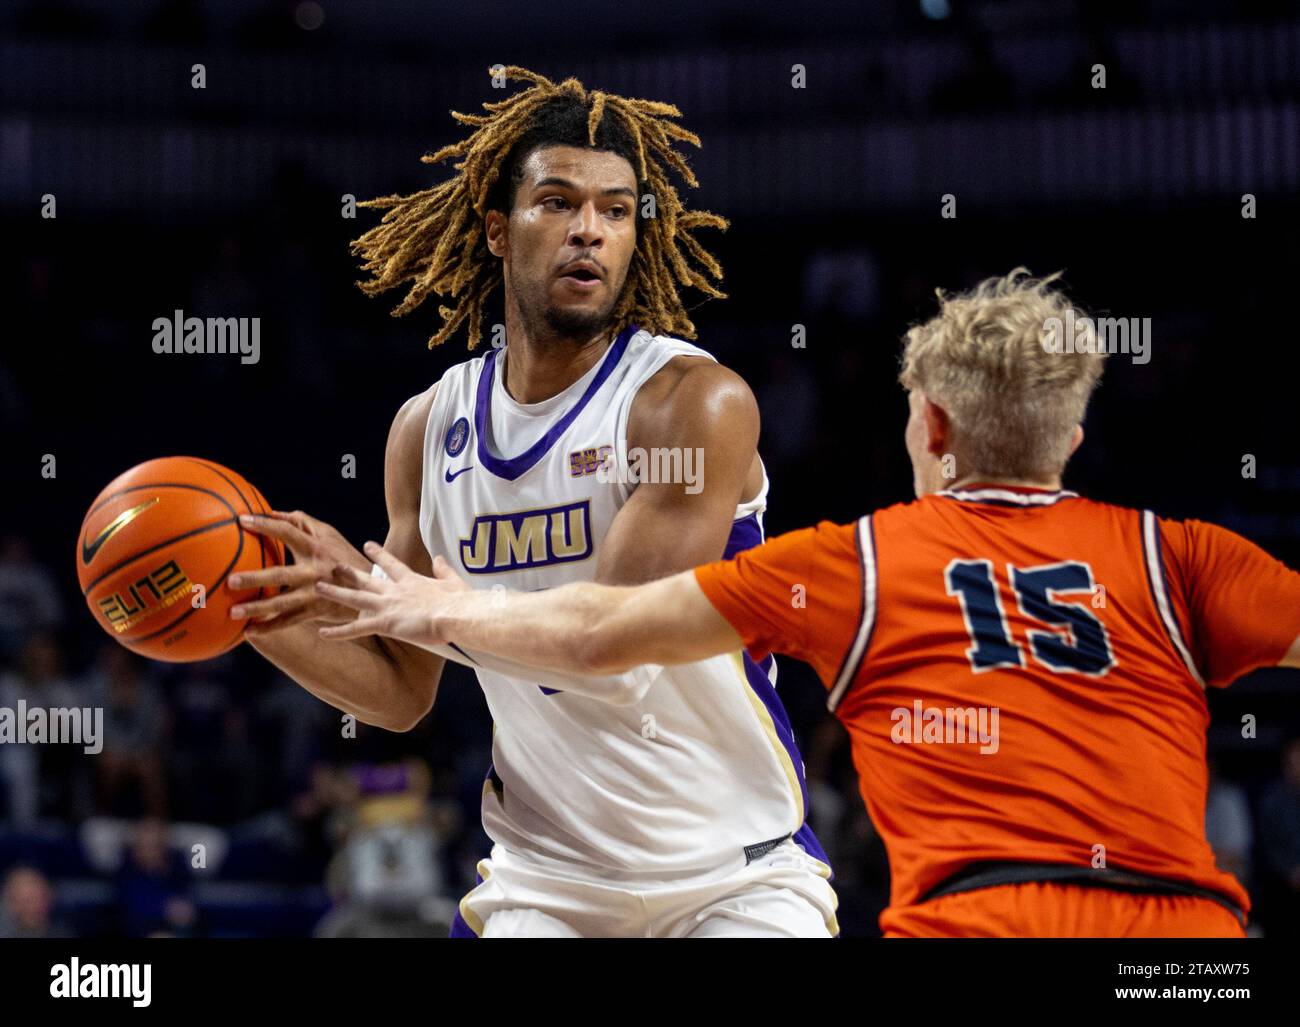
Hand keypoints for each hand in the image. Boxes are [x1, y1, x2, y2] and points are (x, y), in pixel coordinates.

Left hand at [228, 510, 371, 634]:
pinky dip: (270, 628)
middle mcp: (313, 571)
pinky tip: (249, 632)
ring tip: (233, 613)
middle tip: (231, 581)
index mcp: (315, 548)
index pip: (287, 532)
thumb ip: (302, 522)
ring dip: (257, 608)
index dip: (265, 525)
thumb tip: (273, 512)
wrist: (370, 587)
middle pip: (280, 575)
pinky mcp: (315, 611)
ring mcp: (314, 594)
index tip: (242, 520)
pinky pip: (289, 621)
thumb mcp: (329, 534)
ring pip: (282, 603)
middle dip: (255, 578)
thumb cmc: (344, 556)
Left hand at [315, 541, 470, 648]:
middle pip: (367, 579)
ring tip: (318, 587)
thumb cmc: (459, 602)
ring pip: (355, 598)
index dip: (379, 555)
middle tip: (336, 566)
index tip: (368, 545)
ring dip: (336, 593)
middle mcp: (395, 591)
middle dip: (350, 573)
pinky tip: (323, 633)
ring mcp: (388, 605)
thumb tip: (440, 558)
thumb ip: (444, 569)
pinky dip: (339, 632)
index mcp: (412, 581)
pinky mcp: (385, 622)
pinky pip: (357, 628)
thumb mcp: (453, 581)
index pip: (391, 565)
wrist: (456, 613)